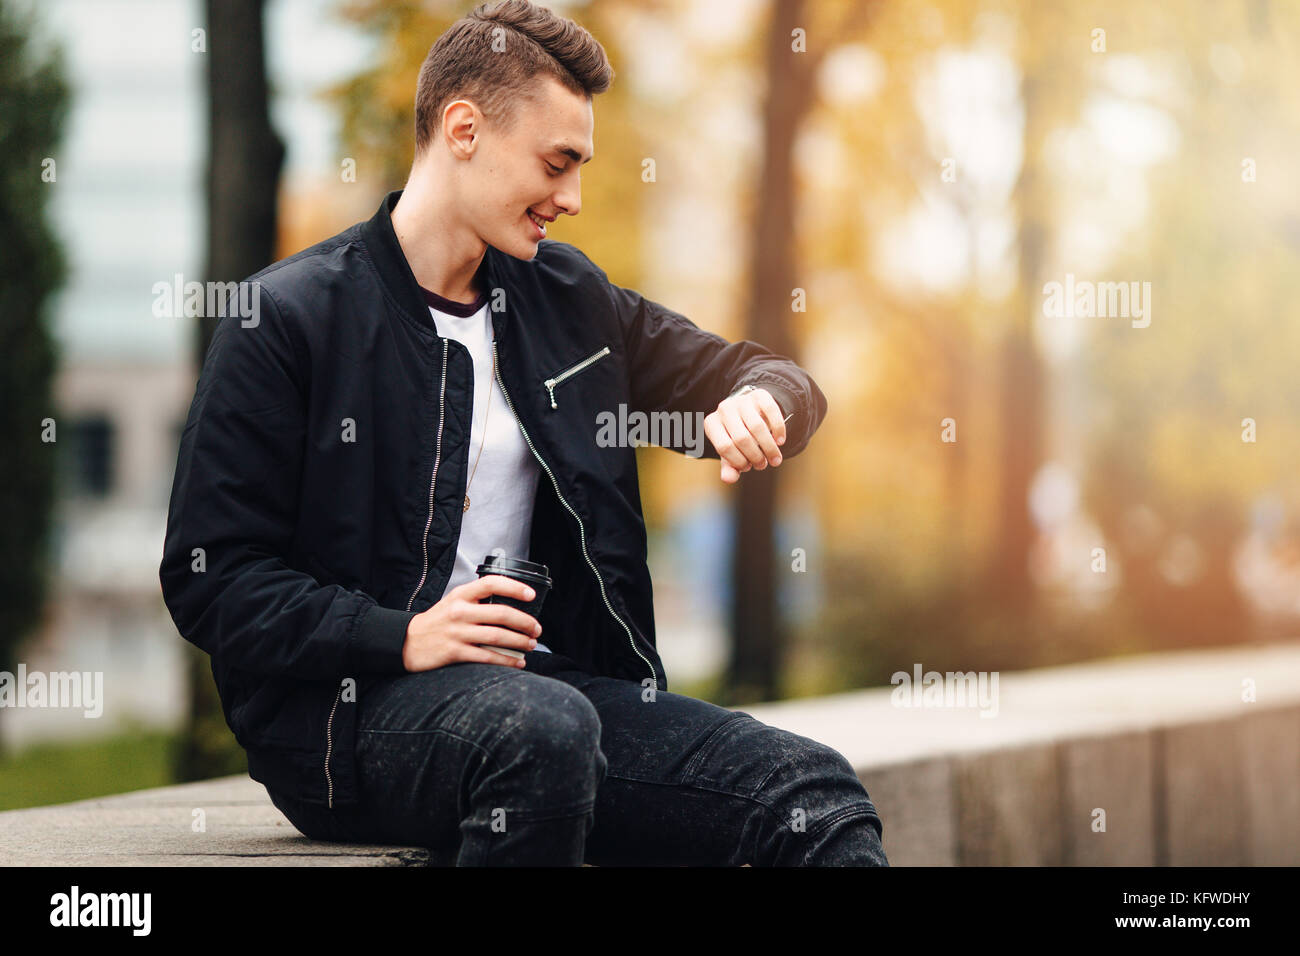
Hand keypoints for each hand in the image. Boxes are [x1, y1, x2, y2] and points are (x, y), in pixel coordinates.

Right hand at [401, 575, 541, 670]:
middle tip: (537, 629)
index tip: (532, 595)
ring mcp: (457, 632)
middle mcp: (459, 611)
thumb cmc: (437, 622)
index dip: (515, 587)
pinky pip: (487, 656)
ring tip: (530, 645)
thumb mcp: (453, 603)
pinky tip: (516, 662)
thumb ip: (476, 600)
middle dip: (525, 623)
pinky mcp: (454, 652)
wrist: (407, 642)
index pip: (491, 583)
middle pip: (501, 614)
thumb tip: (511, 604)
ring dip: (519, 642)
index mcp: (461, 595)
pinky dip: (506, 660)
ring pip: (498, 636)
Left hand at [703, 386, 786, 483]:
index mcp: (711, 423)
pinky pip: (772, 412)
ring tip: (774, 459)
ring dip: (769, 447)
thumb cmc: (737, 436)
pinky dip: (778, 429)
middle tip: (763, 465)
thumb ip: (730, 466)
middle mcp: (724, 409)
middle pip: (742, 438)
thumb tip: (728, 479)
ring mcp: (742, 400)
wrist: (749, 411)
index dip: (738, 461)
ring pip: (758, 427)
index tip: (748, 467)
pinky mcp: (759, 395)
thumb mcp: (732, 451)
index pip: (724, 446)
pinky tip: (780, 441)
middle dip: (755, 456)